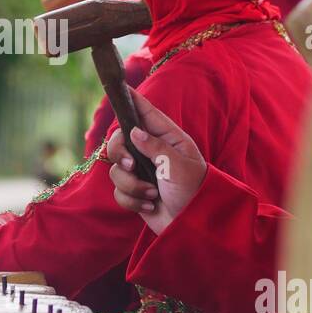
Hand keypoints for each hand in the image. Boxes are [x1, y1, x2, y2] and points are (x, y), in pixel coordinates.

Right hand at [106, 93, 206, 235]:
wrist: (194, 225)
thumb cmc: (194, 190)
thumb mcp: (178, 165)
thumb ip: (154, 147)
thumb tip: (132, 132)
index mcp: (167, 138)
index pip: (146, 113)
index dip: (132, 100)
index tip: (120, 87)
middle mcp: (151, 152)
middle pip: (119, 142)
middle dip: (120, 155)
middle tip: (132, 165)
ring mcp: (142, 172)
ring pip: (116, 170)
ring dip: (132, 185)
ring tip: (153, 195)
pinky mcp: (136, 193)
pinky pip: (119, 192)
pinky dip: (132, 201)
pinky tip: (150, 206)